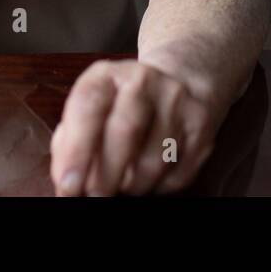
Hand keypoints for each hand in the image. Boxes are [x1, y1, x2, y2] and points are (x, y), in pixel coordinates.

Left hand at [50, 59, 220, 195]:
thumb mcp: (90, 111)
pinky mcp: (201, 124)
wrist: (177, 82)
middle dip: (106, 175)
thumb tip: (69, 180)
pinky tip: (150, 177)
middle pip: (126, 130)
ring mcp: (177, 100)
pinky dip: (159, 187)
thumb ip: (70, 141)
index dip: (76, 150)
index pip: (89, 106)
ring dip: (133, 185)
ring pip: (154, 160)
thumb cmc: (119, 108)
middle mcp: (144, 80)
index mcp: (107, 75)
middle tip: (95, 196)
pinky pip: (178, 172)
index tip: (68, 184)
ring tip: (123, 184)